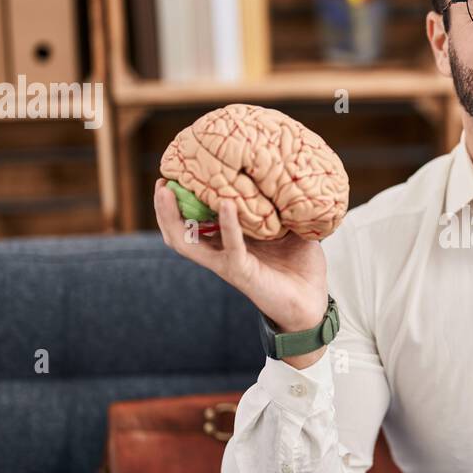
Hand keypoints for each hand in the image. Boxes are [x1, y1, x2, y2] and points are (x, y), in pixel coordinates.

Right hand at [153, 177, 327, 331]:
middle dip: (164, 208)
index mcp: (228, 239)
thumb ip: (281, 203)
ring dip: (172, 218)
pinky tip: (227, 203)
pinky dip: (228, 224)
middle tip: (160, 182)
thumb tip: (282, 171)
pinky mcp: (241, 272)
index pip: (195, 219)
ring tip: (167, 191)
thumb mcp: (290, 226)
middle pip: (178, 232)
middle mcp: (221, 252)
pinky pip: (230, 246)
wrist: (312, 301)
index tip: (177, 171)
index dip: (182, 199)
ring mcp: (227, 263)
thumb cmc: (299, 264)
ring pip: (187, 243)